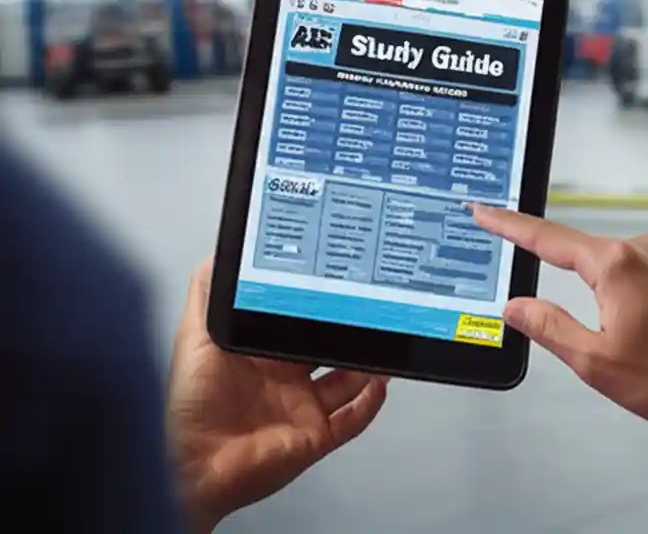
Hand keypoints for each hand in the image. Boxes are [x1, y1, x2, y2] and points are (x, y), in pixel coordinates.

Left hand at [167, 260, 388, 532]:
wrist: (192, 466)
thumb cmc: (186, 411)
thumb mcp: (194, 340)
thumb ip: (207, 299)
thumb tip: (215, 258)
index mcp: (261, 358)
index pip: (299, 326)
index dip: (318, 309)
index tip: (335, 287)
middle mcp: (285, 382)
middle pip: (330, 352)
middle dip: (351, 334)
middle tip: (368, 312)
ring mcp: (302, 409)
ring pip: (349, 382)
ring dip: (369, 365)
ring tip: (383, 344)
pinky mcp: (315, 436)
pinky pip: (353, 420)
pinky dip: (371, 403)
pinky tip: (379, 384)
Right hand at [472, 206, 647, 531]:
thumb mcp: (595, 362)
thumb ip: (548, 326)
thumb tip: (516, 306)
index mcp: (616, 264)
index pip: (547, 238)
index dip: (510, 226)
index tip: (486, 211)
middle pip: (593, 261)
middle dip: (589, 297)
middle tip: (615, 346)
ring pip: (629, 271)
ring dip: (625, 302)